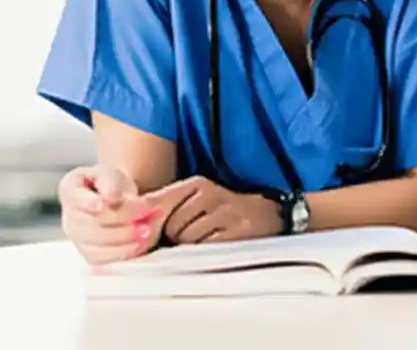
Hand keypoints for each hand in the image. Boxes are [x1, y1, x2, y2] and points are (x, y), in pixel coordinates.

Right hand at [58, 165, 161, 264]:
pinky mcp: (89, 253)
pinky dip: (124, 251)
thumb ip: (110, 182)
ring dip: (126, 237)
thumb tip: (112, 198)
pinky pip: (104, 258)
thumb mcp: (111, 174)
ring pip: (98, 243)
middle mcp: (68, 217)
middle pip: (91, 223)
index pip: (77, 198)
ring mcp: (77, 238)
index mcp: (70, 190)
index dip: (90, 202)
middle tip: (148, 211)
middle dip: (122, 218)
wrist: (115, 201)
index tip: (106, 202)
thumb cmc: (110, 184)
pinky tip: (142, 242)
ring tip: (148, 229)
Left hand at [144, 176, 282, 244]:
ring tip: (206, 240)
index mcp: (196, 184)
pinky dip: (206, 252)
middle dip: (175, 236)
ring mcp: (226, 212)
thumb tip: (130, 220)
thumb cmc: (221, 213)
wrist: (266, 216)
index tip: (155, 233)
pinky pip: (206, 248)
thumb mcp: (195, 201)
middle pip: (171, 226)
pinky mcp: (238, 231)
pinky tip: (216, 245)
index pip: (158, 204)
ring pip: (187, 239)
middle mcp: (211, 193)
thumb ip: (166, 207)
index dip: (152, 223)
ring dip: (191, 246)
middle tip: (190, 235)